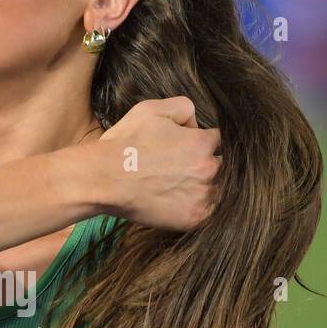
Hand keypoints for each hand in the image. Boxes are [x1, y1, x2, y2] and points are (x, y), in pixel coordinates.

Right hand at [93, 96, 221, 230]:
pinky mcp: (193, 219)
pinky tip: (186, 203)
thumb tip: (196, 122)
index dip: (206, 142)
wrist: (103, 180)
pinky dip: (201, 208)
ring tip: (185, 187)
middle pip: (223, 166)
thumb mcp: (152, 109)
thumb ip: (183, 108)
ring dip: (208, 187)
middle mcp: (208, 169)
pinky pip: (210, 214)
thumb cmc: (124, 143)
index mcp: (202, 143)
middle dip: (209, 165)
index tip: (193, 147)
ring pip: (219, 190)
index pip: (220, 140)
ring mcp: (202, 196)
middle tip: (186, 169)